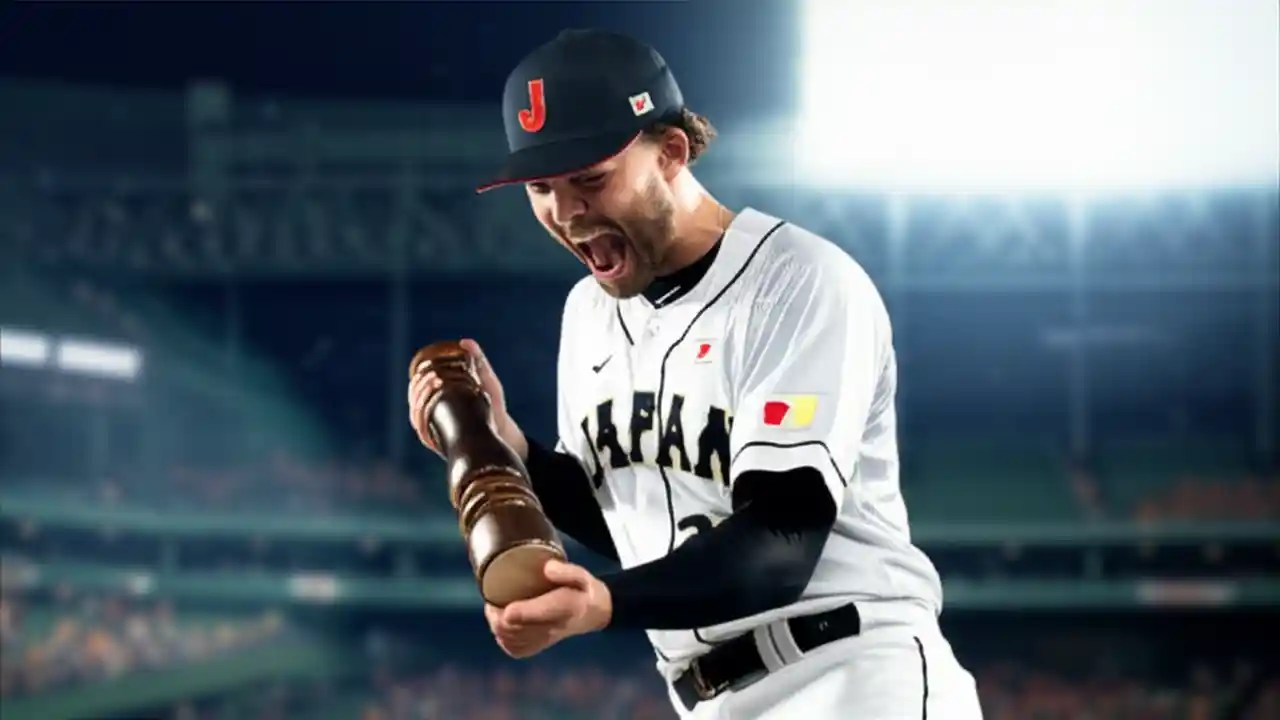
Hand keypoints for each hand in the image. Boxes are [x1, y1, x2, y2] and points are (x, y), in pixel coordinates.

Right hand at [408, 338, 527, 458]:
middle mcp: (433, 416)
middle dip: (419, 386)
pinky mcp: (440, 443)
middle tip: (433, 376)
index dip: (418, 378)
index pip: (418, 388)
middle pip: (414, 400)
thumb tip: (465, 341)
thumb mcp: (487, 380)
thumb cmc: (494, 405)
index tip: (427, 368)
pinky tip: (429, 406)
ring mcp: (436, 429)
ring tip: (434, 382)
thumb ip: (478, 361)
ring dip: (420, 397)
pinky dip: (423, 418)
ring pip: (415, 414)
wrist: (504, 431)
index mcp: (438, 400)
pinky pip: (423, 432)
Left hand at [484, 560, 611, 658]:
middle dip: (497, 615)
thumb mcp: (583, 575)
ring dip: (496, 624)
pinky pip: (513, 648)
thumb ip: (567, 571)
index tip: (502, 605)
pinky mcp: (537, 648)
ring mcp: (543, 640)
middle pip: (514, 628)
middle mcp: (553, 628)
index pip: (538, 613)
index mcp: (565, 608)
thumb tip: (547, 568)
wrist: (593, 614)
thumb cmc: (583, 591)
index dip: (518, 612)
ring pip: (509, 639)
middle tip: (490, 597)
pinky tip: (502, 624)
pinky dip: (502, 637)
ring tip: (493, 607)